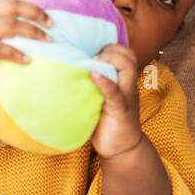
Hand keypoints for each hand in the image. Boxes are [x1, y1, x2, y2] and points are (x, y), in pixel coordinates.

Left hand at [89, 45, 144, 159]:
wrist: (121, 148)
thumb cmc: (106, 122)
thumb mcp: (100, 98)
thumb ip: (91, 84)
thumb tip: (66, 69)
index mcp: (123, 80)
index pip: (125, 52)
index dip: (110, 46)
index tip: (91, 51)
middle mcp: (128, 84)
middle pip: (127, 55)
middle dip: (109, 50)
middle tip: (91, 58)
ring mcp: (126, 95)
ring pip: (126, 67)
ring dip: (109, 60)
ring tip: (93, 63)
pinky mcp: (120, 109)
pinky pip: (115, 92)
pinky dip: (105, 82)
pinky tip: (93, 76)